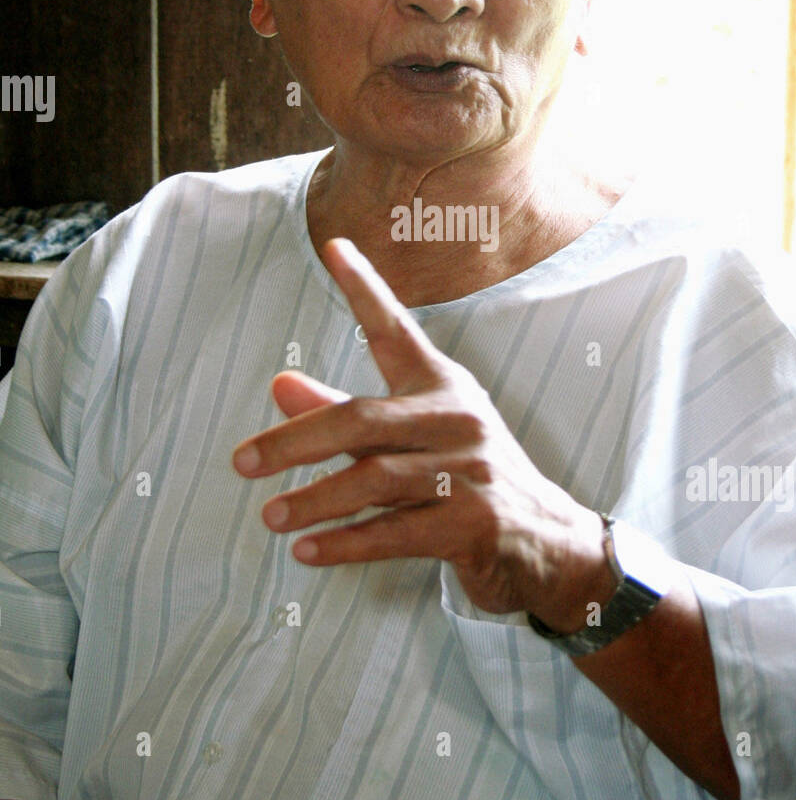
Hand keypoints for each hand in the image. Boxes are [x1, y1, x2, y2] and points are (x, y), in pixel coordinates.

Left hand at [232, 239, 609, 627]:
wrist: (549, 542)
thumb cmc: (467, 480)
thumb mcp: (411, 438)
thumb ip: (343, 414)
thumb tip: (279, 384)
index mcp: (441, 387)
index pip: (396, 330)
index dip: (365, 288)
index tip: (333, 248)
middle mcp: (456, 419)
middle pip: (362, 420)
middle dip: (295, 441)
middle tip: (241, 462)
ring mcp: (469, 471)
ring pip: (375, 479)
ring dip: (316, 499)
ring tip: (269, 516)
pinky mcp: (474, 523)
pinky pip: (397, 533)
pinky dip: (346, 543)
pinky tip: (307, 551)